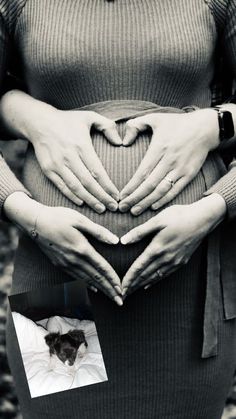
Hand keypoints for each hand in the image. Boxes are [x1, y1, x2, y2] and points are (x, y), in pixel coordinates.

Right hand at [0, 91, 121, 211]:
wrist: (39, 122)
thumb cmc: (68, 120)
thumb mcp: (90, 116)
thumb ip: (107, 126)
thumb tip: (120, 143)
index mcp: (81, 145)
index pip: (97, 171)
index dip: (108, 186)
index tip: (117, 196)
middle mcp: (69, 157)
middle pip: (88, 183)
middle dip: (102, 197)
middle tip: (113, 207)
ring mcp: (57, 164)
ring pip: (75, 187)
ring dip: (89, 200)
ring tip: (101, 209)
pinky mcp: (48, 169)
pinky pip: (62, 186)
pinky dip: (72, 196)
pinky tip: (82, 203)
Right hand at [35, 206, 122, 304]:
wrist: (35, 222)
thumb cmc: (59, 217)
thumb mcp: (80, 220)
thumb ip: (99, 232)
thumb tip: (116, 241)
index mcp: (82, 248)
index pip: (102, 268)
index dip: (113, 279)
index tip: (122, 289)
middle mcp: (74, 260)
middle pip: (96, 278)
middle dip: (109, 290)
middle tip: (120, 301)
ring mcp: (66, 263)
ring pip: (87, 280)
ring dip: (100, 290)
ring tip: (111, 297)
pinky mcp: (59, 264)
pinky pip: (77, 277)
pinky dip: (87, 284)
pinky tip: (94, 289)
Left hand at [119, 109, 218, 214]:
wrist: (205, 128)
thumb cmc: (177, 123)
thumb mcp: (155, 118)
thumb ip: (136, 125)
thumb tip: (124, 141)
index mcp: (159, 149)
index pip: (142, 173)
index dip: (131, 187)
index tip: (121, 196)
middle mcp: (169, 161)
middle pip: (149, 185)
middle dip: (134, 198)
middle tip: (123, 208)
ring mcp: (180, 169)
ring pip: (161, 190)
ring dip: (147, 202)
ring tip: (135, 211)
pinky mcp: (189, 174)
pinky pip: (175, 190)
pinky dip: (164, 200)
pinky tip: (153, 206)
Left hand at [120, 194, 225, 297]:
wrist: (203, 219)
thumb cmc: (179, 216)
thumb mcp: (158, 220)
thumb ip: (140, 232)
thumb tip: (123, 241)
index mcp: (157, 248)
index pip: (139, 267)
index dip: (128, 279)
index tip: (120, 288)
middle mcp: (166, 258)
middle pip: (145, 276)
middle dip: (133, 286)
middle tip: (122, 295)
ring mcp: (175, 261)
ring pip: (155, 277)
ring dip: (142, 285)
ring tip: (132, 291)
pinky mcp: (182, 261)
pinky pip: (165, 275)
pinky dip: (155, 281)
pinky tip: (149, 284)